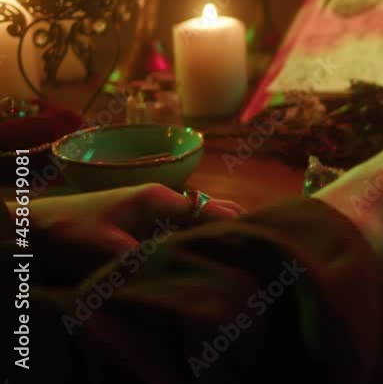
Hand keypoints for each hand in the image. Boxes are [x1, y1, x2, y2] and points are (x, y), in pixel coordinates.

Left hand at [12, 184, 244, 252]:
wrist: (36, 224)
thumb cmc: (70, 229)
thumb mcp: (106, 245)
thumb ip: (143, 256)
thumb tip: (178, 269)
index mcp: (161, 199)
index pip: (212, 211)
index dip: (237, 226)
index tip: (260, 241)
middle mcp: (166, 200)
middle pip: (214, 210)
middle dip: (237, 226)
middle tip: (261, 247)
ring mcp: (159, 210)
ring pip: (202, 219)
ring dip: (221, 233)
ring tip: (247, 251)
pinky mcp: (150, 223)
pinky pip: (186, 228)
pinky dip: (203, 238)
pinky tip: (213, 253)